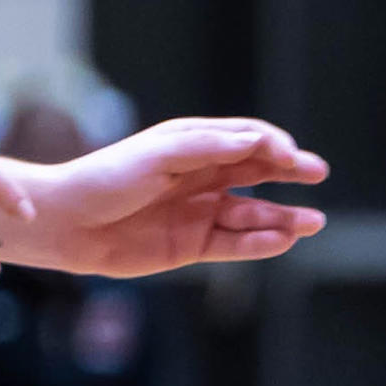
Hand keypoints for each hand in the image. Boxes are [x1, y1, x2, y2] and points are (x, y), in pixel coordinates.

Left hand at [1, 119, 327, 278]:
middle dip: (289, 172)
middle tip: (318, 173)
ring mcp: (199, 213)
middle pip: (257, 173)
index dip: (272, 144)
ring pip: (253, 214)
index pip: (245, 140)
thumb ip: (209, 147)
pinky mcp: (192, 246)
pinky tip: (282, 241)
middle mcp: (202, 178)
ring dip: (284, 217)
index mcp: (193, 146)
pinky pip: (235, 245)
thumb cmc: (106, 179)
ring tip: (313, 222)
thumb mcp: (159, 155)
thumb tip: (258, 141)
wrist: (66, 224)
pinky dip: (260, 244)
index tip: (290, 154)